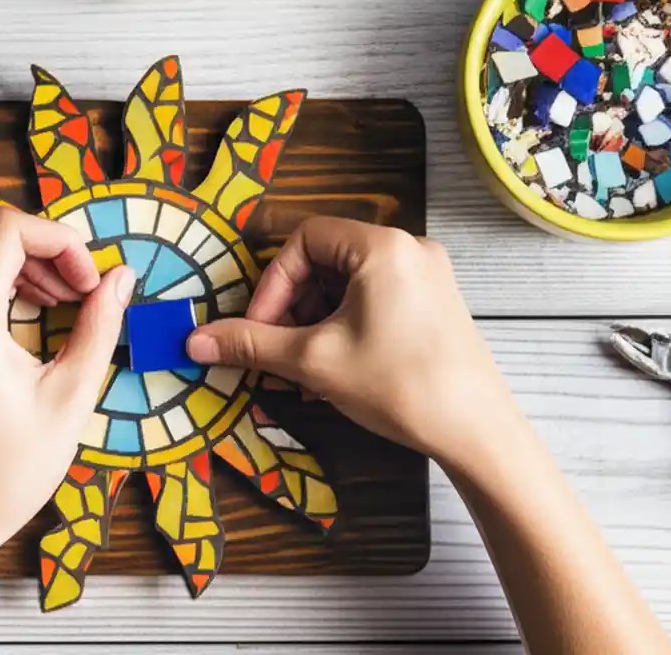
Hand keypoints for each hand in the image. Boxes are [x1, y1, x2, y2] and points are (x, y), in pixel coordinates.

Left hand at [0, 208, 134, 559]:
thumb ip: (99, 328)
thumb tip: (122, 278)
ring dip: (25, 258)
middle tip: (81, 288)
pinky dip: (3, 276)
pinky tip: (37, 312)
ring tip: (65, 301)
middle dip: (44, 244)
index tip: (90, 284)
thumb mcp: (69, 398)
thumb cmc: (7, 470)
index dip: (62, 241)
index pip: (8, 229)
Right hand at [186, 216, 517, 464]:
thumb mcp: (314, 362)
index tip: (261, 328)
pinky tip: (334, 371)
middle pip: (327, 260)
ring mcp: (428, 277)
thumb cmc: (398, 385)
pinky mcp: (436, 305)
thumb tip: (193, 340)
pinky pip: (375, 300)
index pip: (305, 240)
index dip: (273, 282)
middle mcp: (410, 249)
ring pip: (349, 285)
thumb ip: (252, 344)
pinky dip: (345, 327)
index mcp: (383, 247)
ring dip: (315, 321)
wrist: (477, 431)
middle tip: (278, 350)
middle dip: (292, 305)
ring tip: (304, 369)